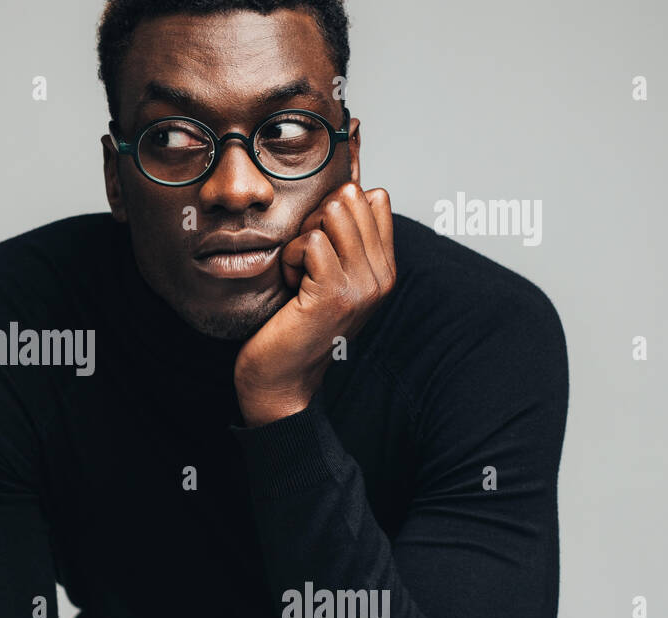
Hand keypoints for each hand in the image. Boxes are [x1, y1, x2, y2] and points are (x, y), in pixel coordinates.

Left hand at [234, 182, 396, 426]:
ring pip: (332, 214)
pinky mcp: (334, 295)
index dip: (334, 210)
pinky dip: (291, 258)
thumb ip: (342, 238)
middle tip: (304, 262)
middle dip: (315, 221)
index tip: (319, 249)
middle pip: (350, 198)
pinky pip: (312, 242)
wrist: (282, 379)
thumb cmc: (294, 323)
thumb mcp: (327, 276)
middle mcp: (382, 276)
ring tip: (298, 274)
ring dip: (302, 239)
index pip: (375, 197)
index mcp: (385, 268)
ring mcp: (362, 286)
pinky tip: (290, 286)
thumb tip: (346, 188)